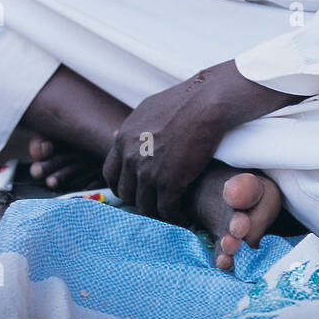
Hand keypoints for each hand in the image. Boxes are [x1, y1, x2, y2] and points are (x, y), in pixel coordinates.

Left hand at [102, 61, 302, 224]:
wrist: (207, 102)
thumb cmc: (185, 101)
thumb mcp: (148, 110)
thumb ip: (132, 129)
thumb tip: (116, 136)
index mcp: (123, 138)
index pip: (110, 174)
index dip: (123, 185)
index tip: (136, 190)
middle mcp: (130, 156)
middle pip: (127, 193)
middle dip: (141, 199)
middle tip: (157, 201)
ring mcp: (147, 171)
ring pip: (145, 206)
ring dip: (158, 212)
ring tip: (172, 212)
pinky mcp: (169, 183)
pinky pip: (167, 211)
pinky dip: (175, 217)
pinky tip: (184, 216)